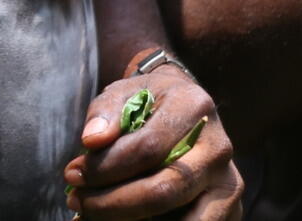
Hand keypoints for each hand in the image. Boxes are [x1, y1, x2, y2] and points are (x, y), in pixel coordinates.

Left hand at [64, 59, 242, 219]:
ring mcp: (228, 183)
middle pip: (164, 190)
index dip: (105, 168)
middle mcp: (218, 147)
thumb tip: (92, 141)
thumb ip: (106, 112)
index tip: (72, 175)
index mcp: (194, 108)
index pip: (147, 148)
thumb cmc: (149, 102)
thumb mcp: (125, 92)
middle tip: (77, 201)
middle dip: (112, 204)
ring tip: (94, 217)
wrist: (187, 109)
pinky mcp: (229, 210)